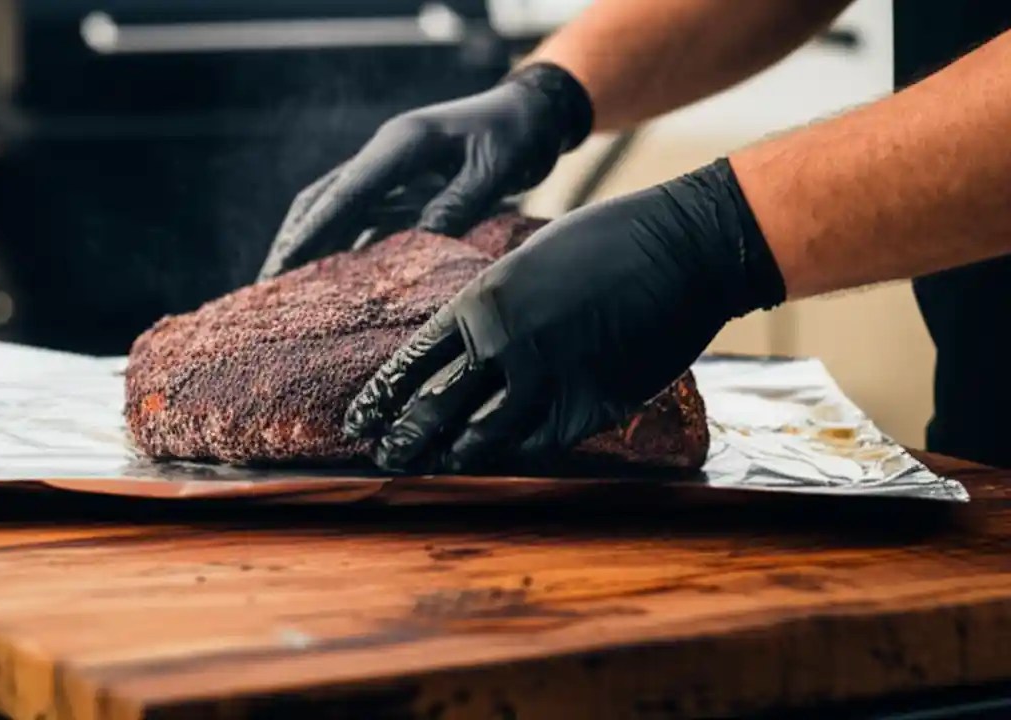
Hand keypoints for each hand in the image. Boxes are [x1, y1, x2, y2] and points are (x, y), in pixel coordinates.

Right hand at [257, 63, 592, 280]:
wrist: (530, 115)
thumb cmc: (514, 136)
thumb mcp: (493, 172)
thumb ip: (456, 206)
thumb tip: (420, 244)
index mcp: (400, 144)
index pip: (345, 193)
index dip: (312, 233)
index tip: (283, 267)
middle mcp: (384, 154)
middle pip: (324, 200)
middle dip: (294, 242)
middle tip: (268, 287)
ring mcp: (389, 168)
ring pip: (336, 209)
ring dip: (311, 246)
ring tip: (286, 289)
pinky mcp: (400, 185)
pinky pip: (362, 218)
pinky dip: (342, 246)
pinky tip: (331, 279)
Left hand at [342, 159, 787, 472]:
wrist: (680, 249)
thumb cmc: (605, 243)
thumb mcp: (526, 262)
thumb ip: (492, 308)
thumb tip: (465, 343)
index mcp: (482, 302)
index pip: (414, 361)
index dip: (383, 395)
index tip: (359, 419)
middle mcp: (505, 345)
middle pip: (436, 407)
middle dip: (404, 437)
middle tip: (382, 457)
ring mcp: (548, 379)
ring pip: (483, 436)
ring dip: (450, 456)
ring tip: (429, 467)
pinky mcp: (590, 406)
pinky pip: (539, 443)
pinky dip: (511, 454)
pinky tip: (493, 462)